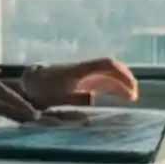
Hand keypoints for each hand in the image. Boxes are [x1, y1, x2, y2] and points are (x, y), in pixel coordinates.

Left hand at [22, 57, 138, 108]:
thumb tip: (94, 99)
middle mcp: (85, 69)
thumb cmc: (43, 90)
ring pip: (108, 74)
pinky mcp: (82, 80)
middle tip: (134, 94)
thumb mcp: (58, 96)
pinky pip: (102, 79)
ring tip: (132, 96)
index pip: (106, 64)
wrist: (31, 84)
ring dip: (120, 83)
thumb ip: (76, 98)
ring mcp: (84, 74)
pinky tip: (120, 95)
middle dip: (125, 79)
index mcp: (80, 70)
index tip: (130, 86)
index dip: (121, 73)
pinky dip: (113, 86)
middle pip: (110, 68)